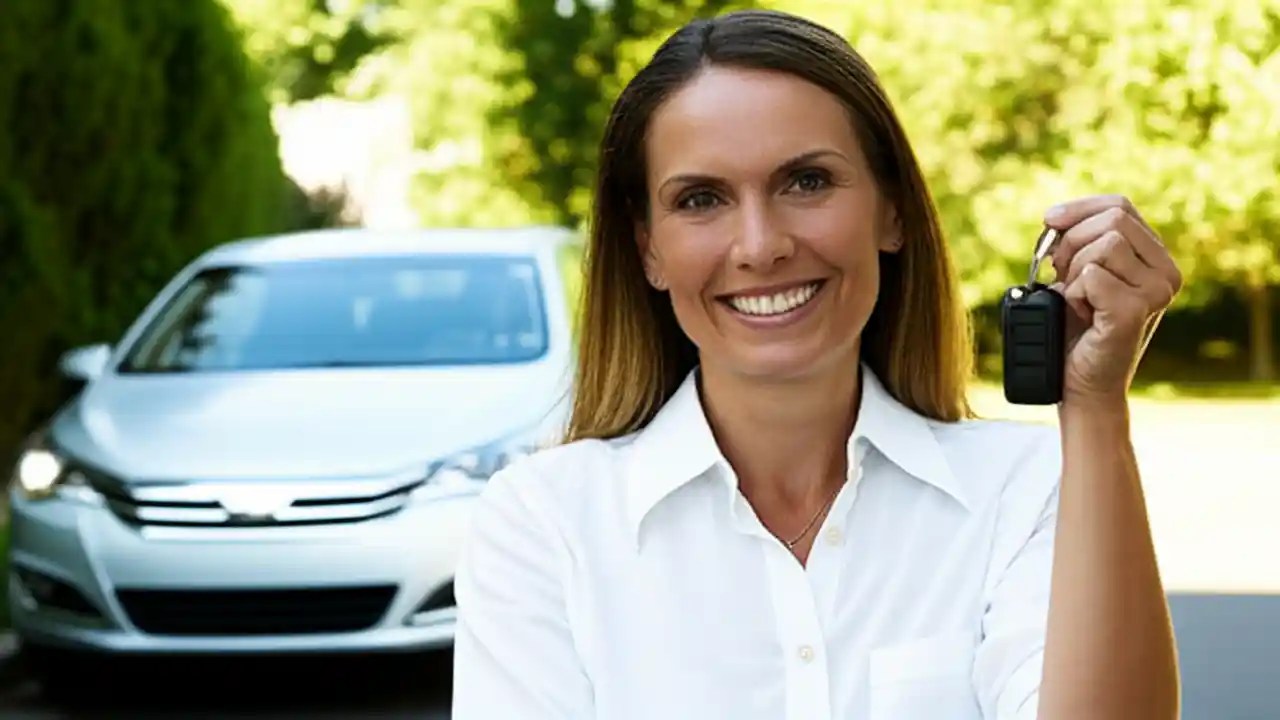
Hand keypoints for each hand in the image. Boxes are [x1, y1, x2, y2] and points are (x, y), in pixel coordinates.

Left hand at [1042, 195, 1182, 408]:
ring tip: (1077, 300)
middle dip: (1072, 242)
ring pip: (1103, 244)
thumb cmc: (1077, 331)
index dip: (1079, 208)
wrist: (1081, 383)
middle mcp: (1166, 273)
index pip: (1120, 206)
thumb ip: (1079, 243)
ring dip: (1074, 272)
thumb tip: (1055, 219)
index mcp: (1157, 259)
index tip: (1049, 220)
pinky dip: (1073, 293)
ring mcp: (1157, 292)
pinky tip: (1082, 315)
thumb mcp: (1079, 276)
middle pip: (1112, 220)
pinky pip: (1092, 275)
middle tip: (1061, 275)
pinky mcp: (1136, 311)